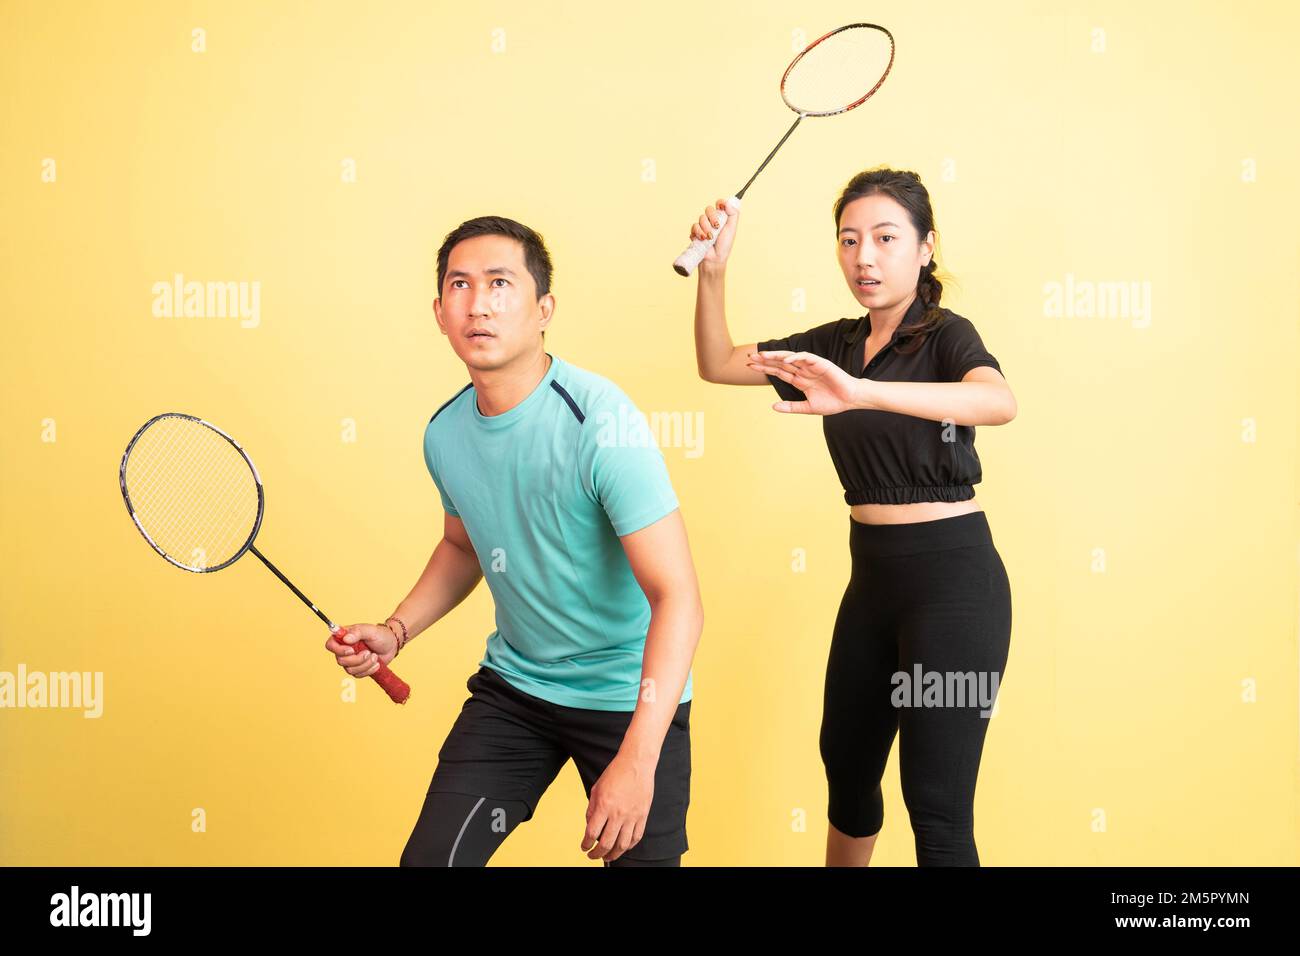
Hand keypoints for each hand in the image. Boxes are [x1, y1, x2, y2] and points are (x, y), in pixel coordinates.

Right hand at [324, 622, 397, 677]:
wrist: (391, 645)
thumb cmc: (380, 635)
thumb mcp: (370, 630)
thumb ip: (357, 632)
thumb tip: (346, 639)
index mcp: (344, 637)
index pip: (330, 645)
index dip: (338, 650)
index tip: (351, 650)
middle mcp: (344, 650)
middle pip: (340, 661)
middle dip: (357, 659)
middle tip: (368, 652)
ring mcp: (350, 661)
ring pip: (350, 670)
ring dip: (365, 664)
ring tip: (374, 656)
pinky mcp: (358, 669)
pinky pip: (358, 675)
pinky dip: (369, 670)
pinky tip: (376, 663)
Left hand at [581, 751, 653, 862]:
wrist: (636, 763)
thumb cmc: (616, 773)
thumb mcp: (596, 789)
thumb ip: (592, 809)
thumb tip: (590, 825)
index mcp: (604, 806)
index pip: (592, 833)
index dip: (586, 844)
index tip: (584, 847)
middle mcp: (618, 813)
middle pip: (607, 843)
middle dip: (597, 854)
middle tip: (593, 856)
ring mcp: (632, 815)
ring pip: (623, 844)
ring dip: (614, 855)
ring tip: (608, 857)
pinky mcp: (643, 815)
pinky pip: (637, 836)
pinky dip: (629, 846)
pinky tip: (624, 847)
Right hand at [689, 197, 738, 267]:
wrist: (714, 259)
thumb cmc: (724, 245)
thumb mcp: (732, 229)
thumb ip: (733, 214)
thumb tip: (728, 202)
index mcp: (722, 218)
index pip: (719, 204)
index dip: (720, 203)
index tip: (721, 206)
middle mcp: (712, 220)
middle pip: (708, 209)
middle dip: (712, 217)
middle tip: (716, 226)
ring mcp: (703, 226)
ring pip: (701, 218)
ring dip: (706, 227)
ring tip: (710, 237)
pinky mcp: (695, 232)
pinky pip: (694, 226)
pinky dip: (699, 233)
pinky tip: (703, 239)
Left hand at [746, 350, 863, 415]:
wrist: (850, 400)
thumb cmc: (832, 403)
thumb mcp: (807, 407)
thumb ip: (791, 406)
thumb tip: (773, 407)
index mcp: (799, 380)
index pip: (778, 372)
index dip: (765, 369)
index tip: (750, 367)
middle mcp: (803, 371)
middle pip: (780, 363)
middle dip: (765, 360)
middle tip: (750, 358)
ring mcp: (811, 366)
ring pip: (790, 357)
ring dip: (777, 356)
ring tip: (763, 355)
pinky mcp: (820, 363)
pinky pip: (806, 357)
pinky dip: (796, 357)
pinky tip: (785, 360)